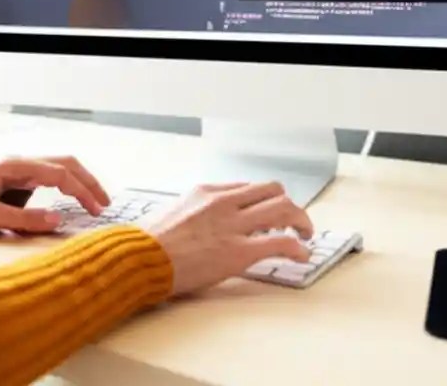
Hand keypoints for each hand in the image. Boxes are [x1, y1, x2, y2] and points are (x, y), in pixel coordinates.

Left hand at [0, 156, 110, 232]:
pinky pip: (47, 179)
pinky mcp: (16, 180)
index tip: (97, 210)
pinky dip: (65, 187)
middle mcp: (19, 163)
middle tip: (106, 203)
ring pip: (58, 167)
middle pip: (66, 162)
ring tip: (95, 202)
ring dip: (79, 182)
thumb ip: (24, 219)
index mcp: (14, 166)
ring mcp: (18, 170)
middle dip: (89, 181)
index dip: (82, 191)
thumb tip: (58, 220)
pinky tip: (72, 202)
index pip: (59, 173)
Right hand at [147, 182, 312, 295]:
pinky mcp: (239, 251)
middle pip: (273, 190)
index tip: (268, 214)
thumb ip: (194, 211)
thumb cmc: (149, 242)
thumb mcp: (172, 212)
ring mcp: (233, 226)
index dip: (264, 201)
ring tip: (305, 234)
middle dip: (289, 205)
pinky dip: (298, 247)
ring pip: (284, 208)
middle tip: (294, 221)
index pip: (248, 187)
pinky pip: (280, 243)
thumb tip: (204, 220)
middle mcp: (224, 203)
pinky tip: (302, 255)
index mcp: (207, 192)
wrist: (141, 258)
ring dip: (301, 221)